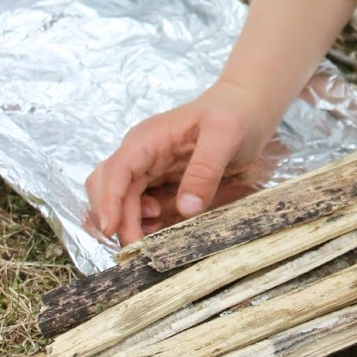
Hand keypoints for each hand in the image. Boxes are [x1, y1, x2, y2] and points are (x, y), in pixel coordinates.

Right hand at [84, 79, 277, 245]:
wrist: (248, 108)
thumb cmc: (235, 114)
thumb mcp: (226, 136)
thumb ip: (205, 170)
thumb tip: (186, 208)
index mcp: (148, 140)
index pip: (116, 171)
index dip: (108, 201)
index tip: (111, 230)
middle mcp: (141, 155)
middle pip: (108, 190)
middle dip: (116, 220)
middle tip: (136, 249)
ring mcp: (148, 170)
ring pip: (120, 201)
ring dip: (127, 224)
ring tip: (151, 240)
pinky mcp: (160, 183)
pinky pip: (140, 207)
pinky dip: (142, 223)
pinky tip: (161, 230)